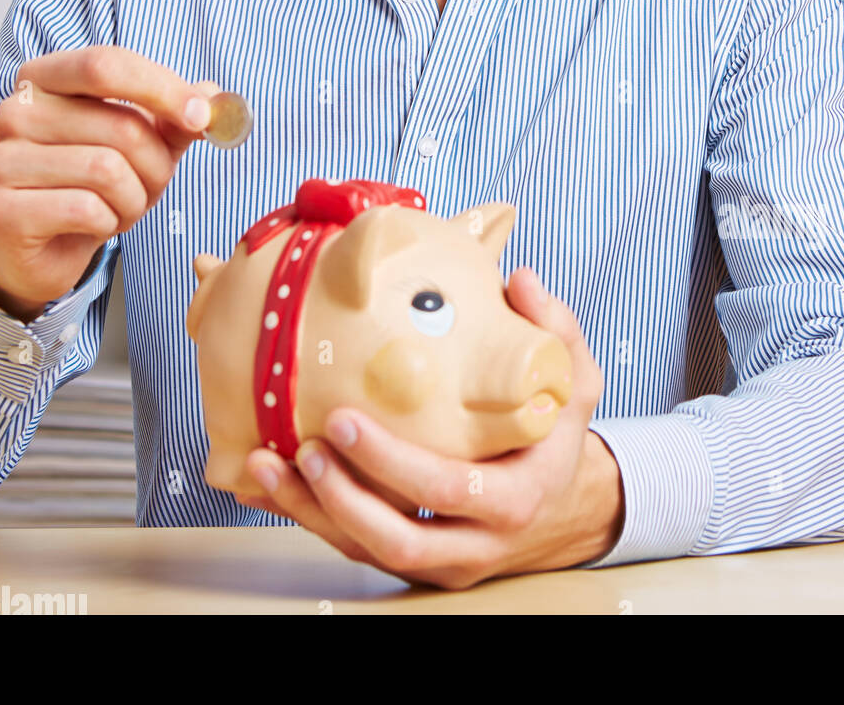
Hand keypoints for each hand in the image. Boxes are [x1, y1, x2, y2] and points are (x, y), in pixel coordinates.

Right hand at [0, 45, 218, 320]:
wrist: (46, 245)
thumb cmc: (93, 183)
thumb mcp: (145, 142)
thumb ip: (177, 116)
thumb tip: (212, 95)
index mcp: (45, 77)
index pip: (108, 64)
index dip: (163, 89)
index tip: (202, 116)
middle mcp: (16, 111)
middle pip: (120, 125)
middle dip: (158, 163)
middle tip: (155, 184)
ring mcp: (2, 159)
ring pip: (108, 169)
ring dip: (135, 197)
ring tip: (122, 205)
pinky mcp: (2, 209)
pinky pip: (87, 208)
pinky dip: (110, 221)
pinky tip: (98, 224)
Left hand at [236, 268, 624, 589]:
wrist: (563, 507)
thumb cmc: (557, 437)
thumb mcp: (574, 383)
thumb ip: (555, 330)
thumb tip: (522, 281)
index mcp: (515, 498)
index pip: (448, 491)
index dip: (391, 463)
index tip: (346, 419)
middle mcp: (476, 542)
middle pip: (398, 538)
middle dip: (341, 494)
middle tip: (304, 443)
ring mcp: (442, 560)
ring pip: (368, 552)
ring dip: (312, 514)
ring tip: (268, 468)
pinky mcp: (414, 561)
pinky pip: (355, 548)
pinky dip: (309, 519)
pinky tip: (271, 488)